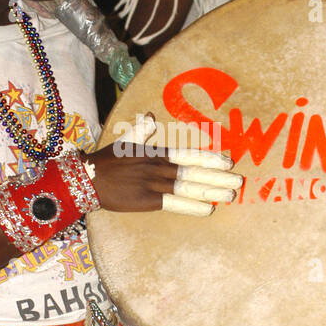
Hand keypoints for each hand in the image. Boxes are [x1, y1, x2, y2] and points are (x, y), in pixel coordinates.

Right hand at [84, 131, 242, 215]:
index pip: (188, 154)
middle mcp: (158, 167)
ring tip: (231, 195)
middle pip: (194, 171)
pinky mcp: (146, 201)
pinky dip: (191, 206)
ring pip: (188, 186)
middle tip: (239, 181)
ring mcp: (153, 184)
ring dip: (211, 191)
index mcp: (156, 153)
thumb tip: (152, 116)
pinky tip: (208, 209)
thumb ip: (142, 129)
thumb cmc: (106, 161)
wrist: (86, 178)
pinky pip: (174, 203)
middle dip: (218, 176)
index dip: (209, 158)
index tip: (228, 162)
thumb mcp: (126, 141)